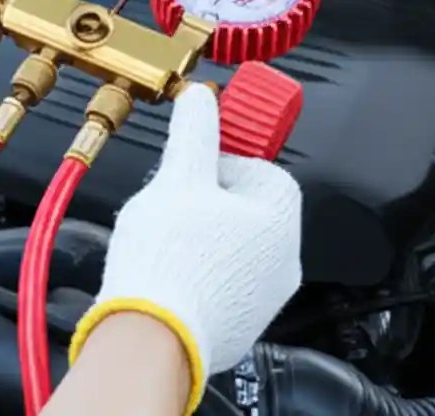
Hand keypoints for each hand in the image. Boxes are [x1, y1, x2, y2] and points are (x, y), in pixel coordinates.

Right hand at [69, 84, 301, 412]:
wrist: (151, 334)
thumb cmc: (169, 261)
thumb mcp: (177, 176)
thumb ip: (195, 132)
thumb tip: (201, 99)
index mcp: (279, 218)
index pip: (262, 169)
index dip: (221, 162)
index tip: (193, 164)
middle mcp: (283, 261)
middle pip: (245, 209)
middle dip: (205, 200)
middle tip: (171, 200)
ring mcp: (262, 298)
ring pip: (231, 248)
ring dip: (199, 236)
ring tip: (163, 237)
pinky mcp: (236, 324)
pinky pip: (218, 283)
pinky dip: (194, 272)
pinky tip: (165, 270)